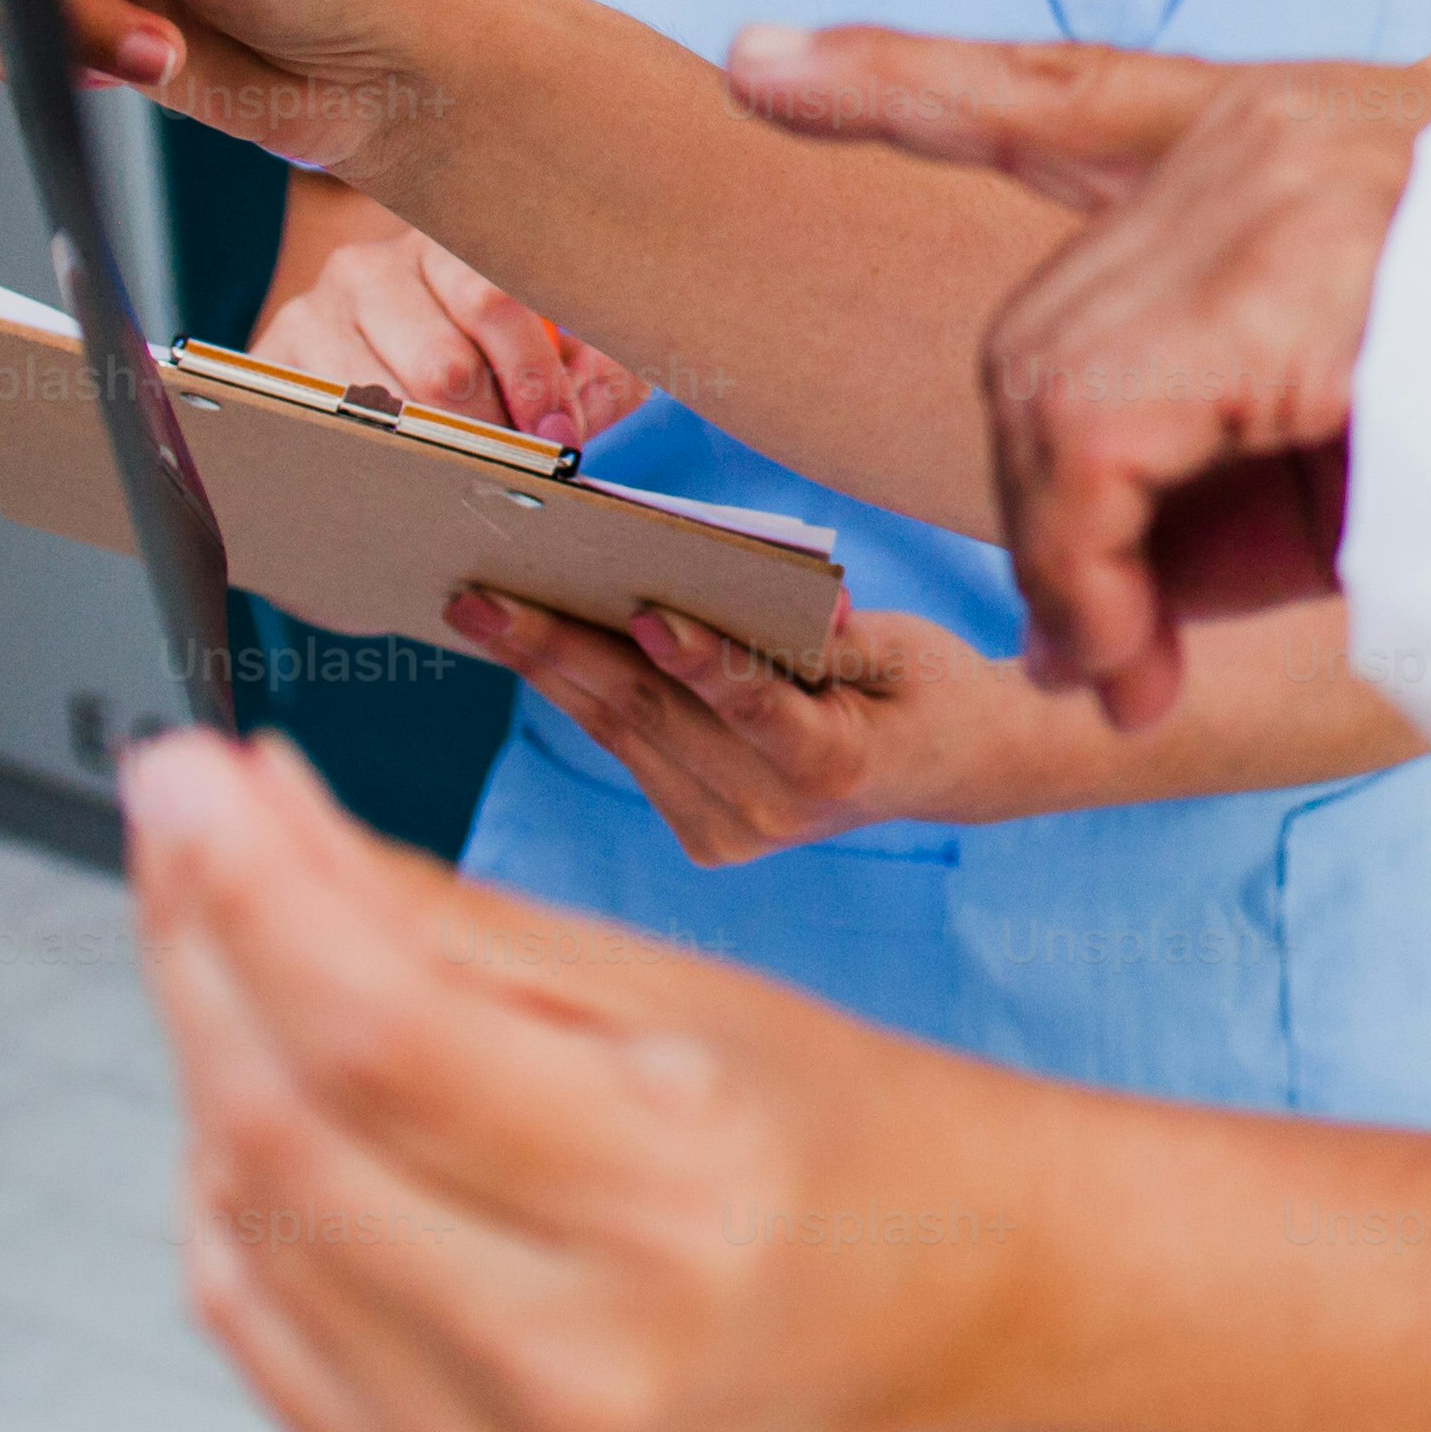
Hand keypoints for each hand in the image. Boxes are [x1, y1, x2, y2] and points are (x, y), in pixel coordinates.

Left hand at [123, 727, 1000, 1431]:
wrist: (908, 1296)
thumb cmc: (807, 1118)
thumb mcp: (660, 980)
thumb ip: (437, 911)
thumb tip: (252, 806)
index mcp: (670, 1188)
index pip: (384, 1035)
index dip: (251, 894)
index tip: (184, 775)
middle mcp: (573, 1343)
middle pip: (283, 1128)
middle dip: (200, 948)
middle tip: (179, 822)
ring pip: (240, 1213)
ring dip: (209, 1048)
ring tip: (254, 947)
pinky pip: (248, 1307)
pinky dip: (228, 1181)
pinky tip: (279, 1094)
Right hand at [262, 227, 651, 446]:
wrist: (368, 391)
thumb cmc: (482, 371)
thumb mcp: (553, 358)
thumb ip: (591, 371)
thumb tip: (586, 412)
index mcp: (447, 248)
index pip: (495, 300)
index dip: (534, 376)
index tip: (560, 435)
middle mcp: (369, 268)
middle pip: (441, 363)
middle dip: (490, 430)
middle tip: (515, 471)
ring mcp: (310, 314)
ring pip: (381, 405)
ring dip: (432, 456)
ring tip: (463, 483)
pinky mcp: (267, 367)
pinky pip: (321, 428)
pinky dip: (369, 463)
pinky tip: (398, 482)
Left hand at [446, 593, 1025, 865]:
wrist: (950, 768)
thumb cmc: (927, 685)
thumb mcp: (907, 647)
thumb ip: (842, 634)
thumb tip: (786, 599)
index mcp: (834, 764)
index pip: (753, 703)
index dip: (701, 658)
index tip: (647, 612)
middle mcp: (771, 812)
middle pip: (652, 716)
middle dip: (560, 649)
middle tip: (481, 596)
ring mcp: (730, 832)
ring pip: (620, 733)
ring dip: (545, 668)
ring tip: (480, 612)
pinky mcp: (701, 835)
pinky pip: (627, 748)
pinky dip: (577, 693)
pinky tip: (528, 647)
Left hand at [729, 29, 1430, 731]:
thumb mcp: (1359, 418)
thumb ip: (1211, 461)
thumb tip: (1082, 620)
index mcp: (1268, 127)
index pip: (1049, 89)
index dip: (899, 81)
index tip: (759, 65)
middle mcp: (1254, 129)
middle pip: (1033, 341)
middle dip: (1040, 518)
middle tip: (1101, 658)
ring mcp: (1268, 178)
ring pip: (1050, 395)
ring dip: (1069, 560)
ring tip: (1134, 670)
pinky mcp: (1282, 260)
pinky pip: (1099, 436)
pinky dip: (1092, 565)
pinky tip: (1135, 652)